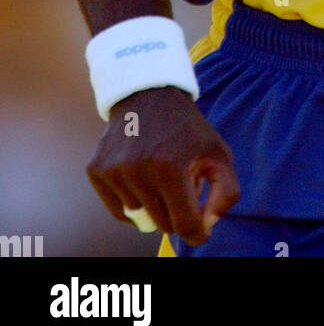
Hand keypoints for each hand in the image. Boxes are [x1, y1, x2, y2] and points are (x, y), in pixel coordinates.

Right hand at [86, 86, 240, 245]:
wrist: (149, 93)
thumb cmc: (188, 129)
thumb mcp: (219, 153)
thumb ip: (226, 193)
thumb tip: (206, 227)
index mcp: (171, 167)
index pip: (184, 225)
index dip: (197, 232)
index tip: (202, 229)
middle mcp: (138, 170)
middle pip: (162, 224)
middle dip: (176, 210)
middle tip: (181, 183)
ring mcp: (114, 170)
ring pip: (140, 219)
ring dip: (155, 205)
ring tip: (161, 175)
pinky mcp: (96, 170)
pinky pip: (119, 211)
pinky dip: (134, 204)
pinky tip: (142, 178)